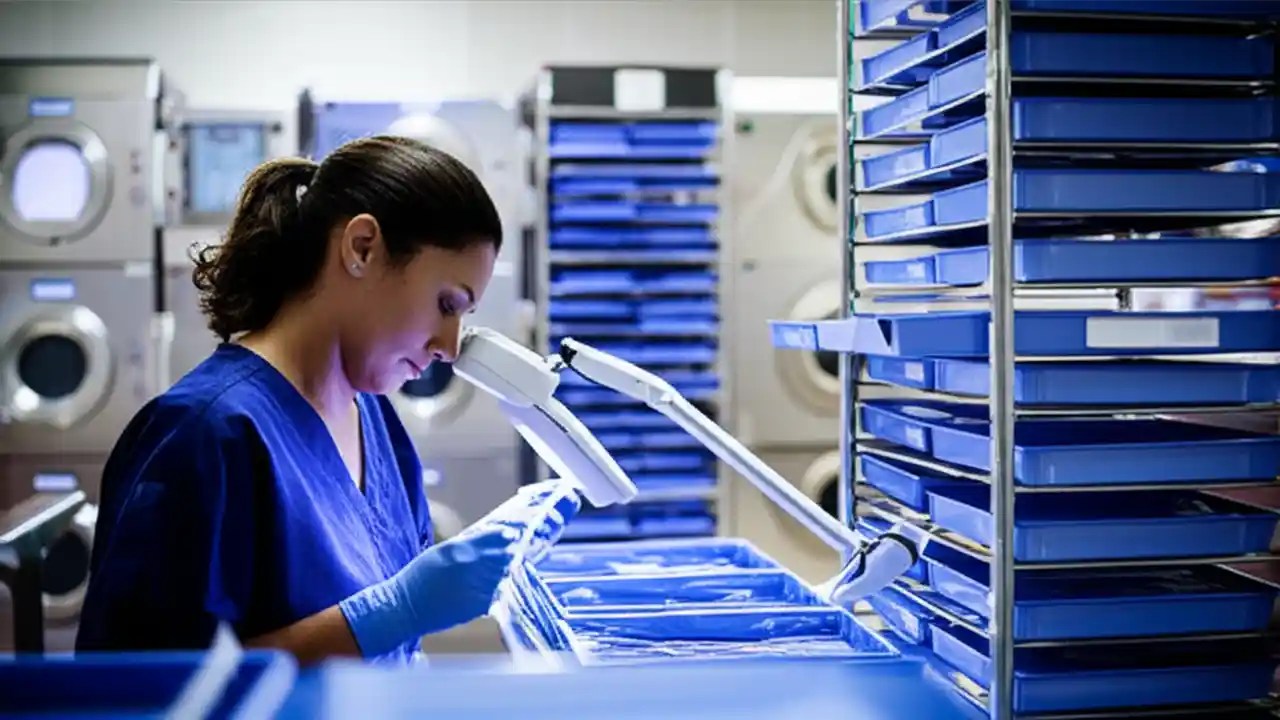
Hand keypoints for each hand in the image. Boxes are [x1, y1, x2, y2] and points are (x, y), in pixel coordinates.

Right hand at [339, 525, 516, 656]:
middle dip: (507, 552)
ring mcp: (474, 588)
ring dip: (504, 570)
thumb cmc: (418, 578)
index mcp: (457, 550)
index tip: (511, 534)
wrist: (405, 608)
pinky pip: (494, 594)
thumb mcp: (438, 553)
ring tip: (506, 566)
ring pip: (500, 575)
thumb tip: (486, 539)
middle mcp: (469, 567)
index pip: (490, 538)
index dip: (503, 535)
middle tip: (514, 549)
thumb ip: (463, 546)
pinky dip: (496, 588)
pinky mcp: (476, 607)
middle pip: (500, 556)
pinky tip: (493, 585)